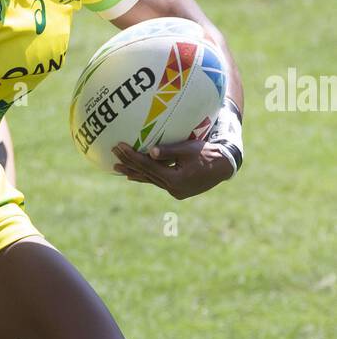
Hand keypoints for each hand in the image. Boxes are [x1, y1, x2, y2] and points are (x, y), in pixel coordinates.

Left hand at [112, 139, 235, 199]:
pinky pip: (157, 181)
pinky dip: (146, 176)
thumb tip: (150, 151)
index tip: (119, 147)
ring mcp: (175, 191)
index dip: (132, 156)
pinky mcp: (177, 189)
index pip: (148, 166)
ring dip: (134, 172)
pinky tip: (133, 176)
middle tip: (112, 157)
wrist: (225, 167)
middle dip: (129, 164)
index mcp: (175, 179)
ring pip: (150, 179)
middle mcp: (173, 188)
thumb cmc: (209, 154)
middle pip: (146, 174)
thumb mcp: (189, 149)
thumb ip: (169, 151)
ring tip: (118, 168)